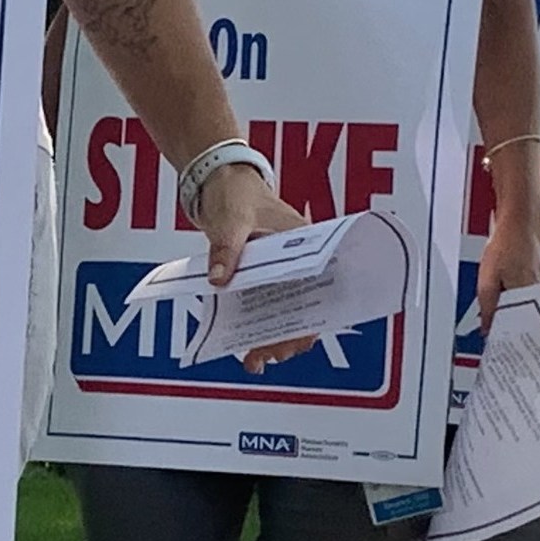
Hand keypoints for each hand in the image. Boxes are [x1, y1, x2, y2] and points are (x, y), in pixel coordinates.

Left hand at [185, 161, 326, 370]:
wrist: (219, 180)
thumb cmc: (236, 192)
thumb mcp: (232, 219)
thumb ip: (226, 248)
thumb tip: (219, 279)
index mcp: (305, 243)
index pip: (320, 286)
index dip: (313, 316)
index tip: (299, 339)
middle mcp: (297, 261)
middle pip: (303, 307)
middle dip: (288, 336)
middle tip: (270, 356)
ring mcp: (277, 270)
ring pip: (283, 312)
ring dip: (272, 337)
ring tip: (255, 361)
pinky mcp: (258, 276)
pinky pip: (261, 306)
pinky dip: (255, 326)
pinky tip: (245, 346)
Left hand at [473, 213, 539, 337]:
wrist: (521, 225)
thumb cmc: (507, 245)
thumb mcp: (488, 278)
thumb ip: (487, 307)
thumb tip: (487, 330)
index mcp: (530, 295)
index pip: (522, 331)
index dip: (511, 343)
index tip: (501, 352)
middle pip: (529, 328)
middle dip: (515, 340)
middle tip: (502, 349)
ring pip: (533, 319)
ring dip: (520, 327)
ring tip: (505, 336)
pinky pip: (535, 309)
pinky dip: (524, 316)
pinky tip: (513, 318)